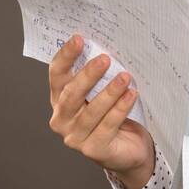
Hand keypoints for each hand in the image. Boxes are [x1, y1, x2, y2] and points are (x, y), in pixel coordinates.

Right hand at [47, 33, 153, 186]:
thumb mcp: (102, 92)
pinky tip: (131, 95)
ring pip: (91, 111)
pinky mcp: (93, 149)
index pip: (57, 75)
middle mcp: (62, 119)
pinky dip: (120, 109)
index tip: (79, 39)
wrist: (129, 149)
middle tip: (105, 59)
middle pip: (71, 94)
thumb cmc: (113, 116)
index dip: (66, 57)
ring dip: (109, 92)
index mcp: (60, 100)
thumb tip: (108, 46)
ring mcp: (75, 137)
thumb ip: (100, 76)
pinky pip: (107, 125)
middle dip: (88, 75)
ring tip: (125, 77)